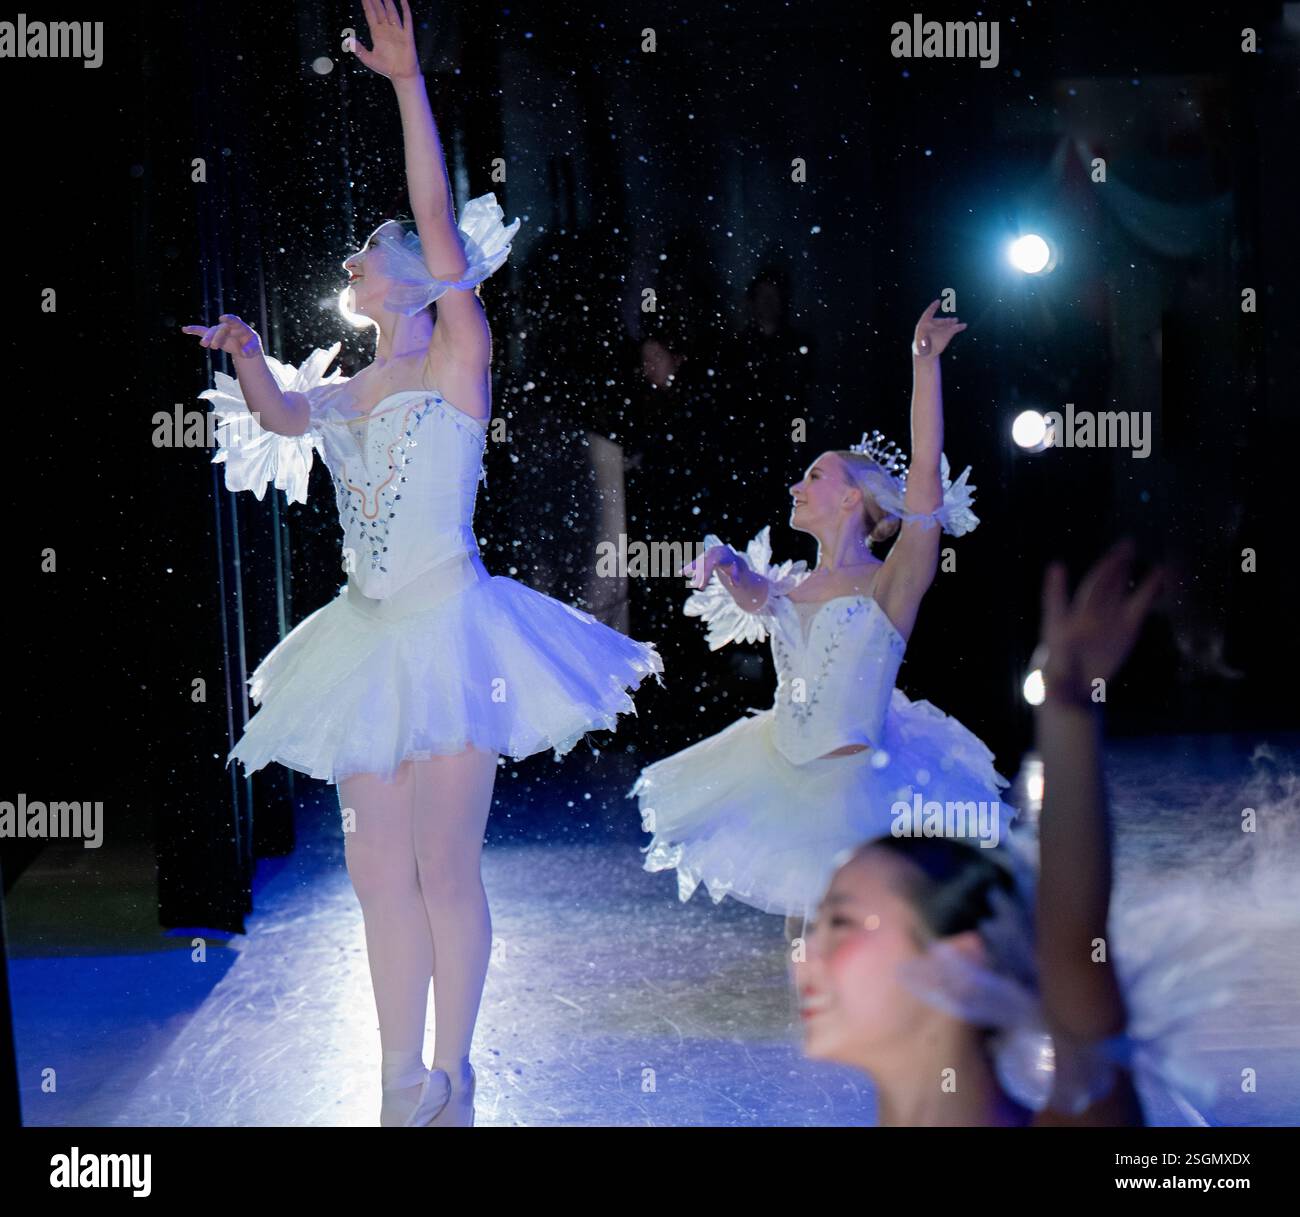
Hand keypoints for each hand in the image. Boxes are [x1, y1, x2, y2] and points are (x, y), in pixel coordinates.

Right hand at [181, 314, 263, 358]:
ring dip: (207, 337)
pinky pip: (202, 331)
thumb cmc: (251, 344)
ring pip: (211, 332)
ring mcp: (219, 330)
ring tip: (203, 345)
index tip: (222, 318)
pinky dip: (194, 330)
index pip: (234, 321)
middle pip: (220, 329)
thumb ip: (250, 350)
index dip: (229, 319)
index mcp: (240, 327)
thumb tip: (244, 354)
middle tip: (214, 346)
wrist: (245, 345)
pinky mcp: (213, 335)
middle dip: (217, 337)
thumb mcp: (254, 347)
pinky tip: (185, 329)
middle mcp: (228, 326)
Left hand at [350, 0, 420, 80]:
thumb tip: (347, 40)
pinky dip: (405, 9)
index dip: (366, 4)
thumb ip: (358, 49)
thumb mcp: (368, 59)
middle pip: (380, 10)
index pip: (370, 15)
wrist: (401, 75)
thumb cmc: (386, 68)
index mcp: (377, 34)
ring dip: (388, 1)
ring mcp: (397, 31)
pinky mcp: (407, 35)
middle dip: (376, 0)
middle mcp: (386, 29)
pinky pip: (406, 19)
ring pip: (391, 12)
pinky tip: (403, 0)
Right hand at [681, 544, 741, 588]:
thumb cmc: (730, 563)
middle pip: (703, 566)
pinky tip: (680, 572)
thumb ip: (735, 577)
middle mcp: (710, 555)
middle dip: (700, 577)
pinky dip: (687, 567)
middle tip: (699, 588)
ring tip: (681, 572)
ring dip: (689, 568)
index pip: (710, 567)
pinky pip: (693, 563)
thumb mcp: (734, 569)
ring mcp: (704, 556)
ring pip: (696, 563)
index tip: (701, 587)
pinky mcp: (700, 559)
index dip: (705, 577)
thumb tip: (735, 585)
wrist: (723, 552)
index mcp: (718, 556)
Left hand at [912, 298, 966, 357]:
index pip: (928, 314)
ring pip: (947, 324)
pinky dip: (959, 327)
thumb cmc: (921, 348)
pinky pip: (954, 329)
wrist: (927, 352)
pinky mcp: (948, 332)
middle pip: (940, 321)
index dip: (933, 307)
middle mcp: (934, 324)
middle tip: (951, 321)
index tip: (938, 301)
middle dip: (945, 321)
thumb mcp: (920, 348)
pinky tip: (964, 325)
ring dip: (952, 323)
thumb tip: (924, 343)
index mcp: (924, 324)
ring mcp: (941, 327)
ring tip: (955, 321)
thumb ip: (922, 345)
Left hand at [1034, 540, 1164, 706]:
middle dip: (1106, 569)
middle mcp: (1081, 618)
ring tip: (1130, 547)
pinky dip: (1149, 590)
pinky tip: (1160, 573)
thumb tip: (1049, 684)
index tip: (1056, 569)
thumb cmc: (1058, 686)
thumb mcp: (1053, 689)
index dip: (1055, 588)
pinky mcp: (1126, 627)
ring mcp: (1105, 620)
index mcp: (1057, 630)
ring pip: (1114, 589)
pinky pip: (1139, 604)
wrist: (1075, 688)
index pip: (1055, 605)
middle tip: (1120, 548)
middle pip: (1093, 589)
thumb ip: (1052, 684)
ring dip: (1122, 568)